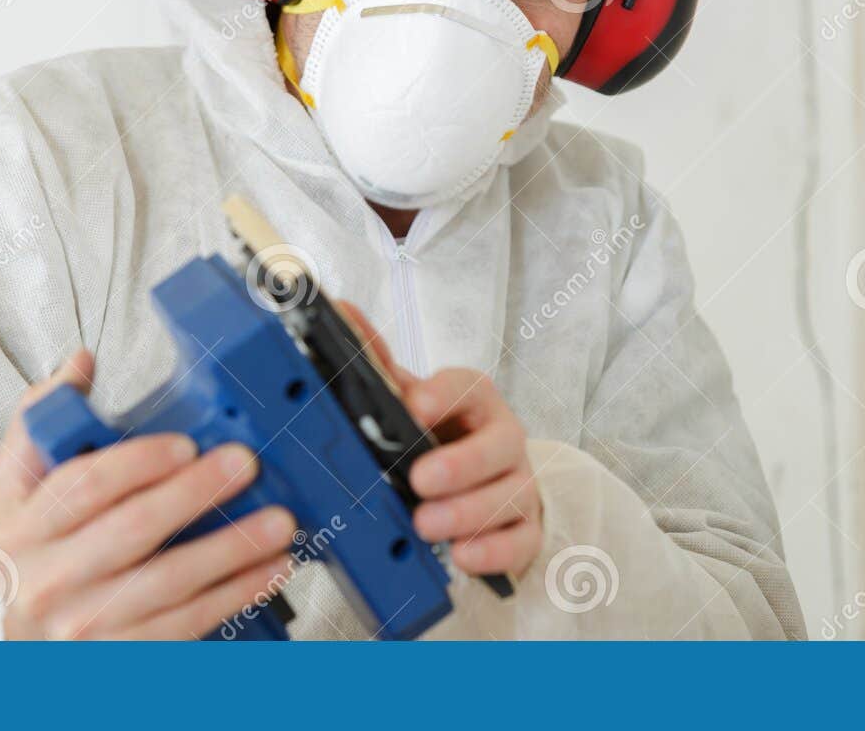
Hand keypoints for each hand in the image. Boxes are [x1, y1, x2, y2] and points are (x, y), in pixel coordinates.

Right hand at [0, 352, 295, 639]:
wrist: (13, 646)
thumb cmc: (30, 558)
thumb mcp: (16, 492)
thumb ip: (43, 422)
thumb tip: (79, 366)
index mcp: (24, 528)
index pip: (81, 486)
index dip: (136, 462)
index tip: (184, 444)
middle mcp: (48, 580)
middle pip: (131, 530)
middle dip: (195, 494)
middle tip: (244, 466)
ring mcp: (83, 627)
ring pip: (168, 583)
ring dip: (232, 549)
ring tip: (277, 521)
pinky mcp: (120, 658)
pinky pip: (186, 625)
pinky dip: (235, 596)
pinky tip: (267, 570)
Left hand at [339, 303, 542, 578]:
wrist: (481, 487)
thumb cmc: (438, 440)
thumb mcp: (408, 404)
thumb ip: (377, 365)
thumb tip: (340, 312)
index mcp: (474, 403)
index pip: (471, 387)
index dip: (445, 394)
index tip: (414, 405)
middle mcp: (503, 441)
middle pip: (501, 444)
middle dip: (461, 463)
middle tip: (420, 479)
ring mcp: (519, 486)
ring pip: (511, 496)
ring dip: (468, 512)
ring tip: (425, 524)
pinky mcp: (524, 531)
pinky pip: (520, 542)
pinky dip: (492, 550)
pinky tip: (462, 554)